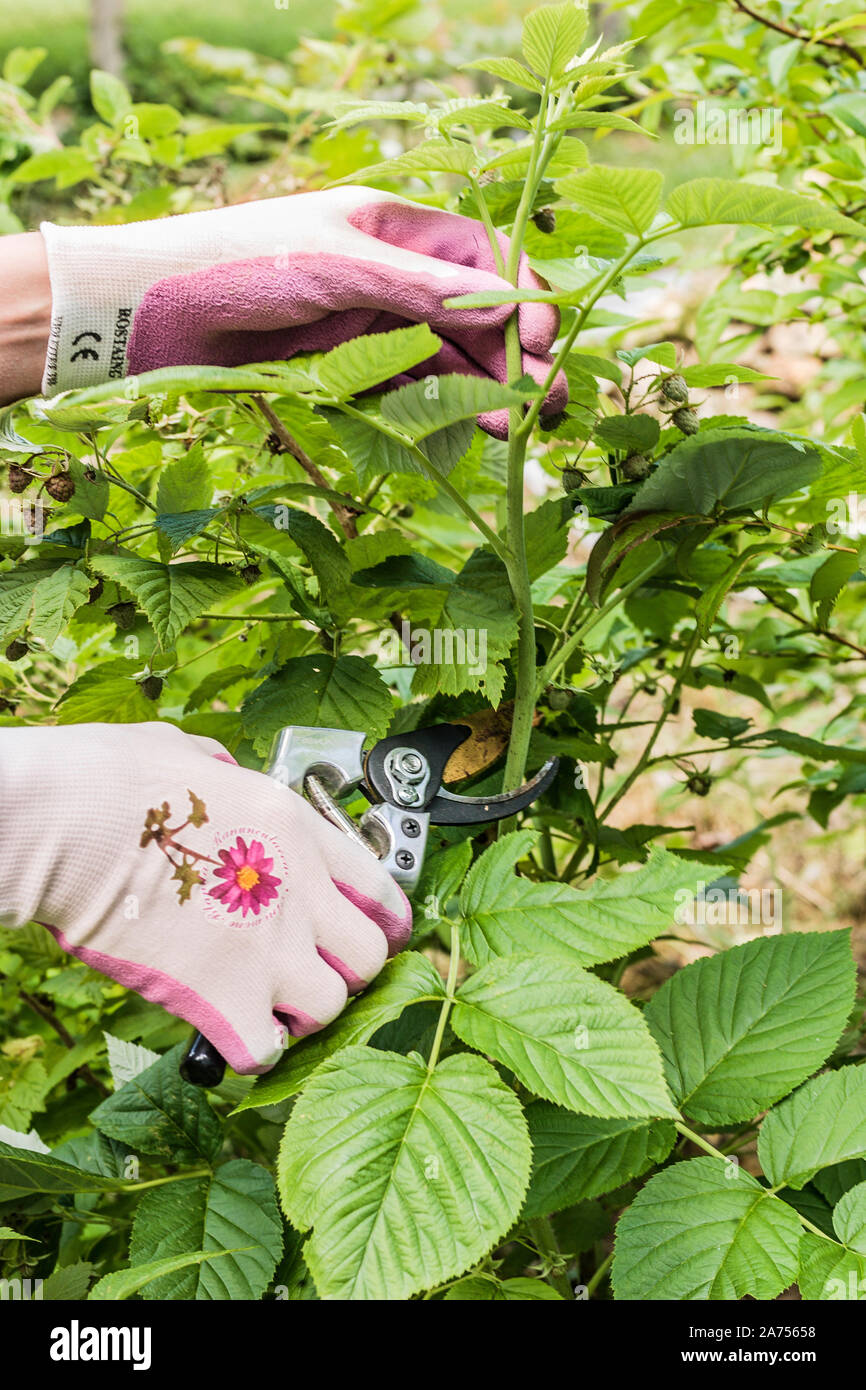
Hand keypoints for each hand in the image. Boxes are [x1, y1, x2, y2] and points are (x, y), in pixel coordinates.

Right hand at [0, 722, 410, 1073]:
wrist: (63, 822)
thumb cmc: (110, 782)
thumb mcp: (190, 755)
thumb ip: (225, 777)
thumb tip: (220, 779)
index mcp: (295, 828)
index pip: (380, 886)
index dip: (381, 919)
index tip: (372, 933)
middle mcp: (298, 890)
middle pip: (370, 955)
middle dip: (346, 971)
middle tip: (312, 974)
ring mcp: (268, 949)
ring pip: (331, 1008)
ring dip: (303, 1015)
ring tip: (267, 1006)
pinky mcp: (224, 998)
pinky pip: (264, 1051)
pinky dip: (251, 1052)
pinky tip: (227, 1032)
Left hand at [39, 187, 566, 435]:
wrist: (158, 311)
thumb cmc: (242, 264)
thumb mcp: (340, 267)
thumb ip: (421, 290)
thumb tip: (505, 308)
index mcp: (396, 227)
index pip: (483, 257)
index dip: (520, 297)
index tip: (537, 342)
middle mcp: (392, 274)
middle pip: (475, 316)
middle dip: (515, 358)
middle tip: (546, 405)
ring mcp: (372, 323)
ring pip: (448, 357)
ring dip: (485, 390)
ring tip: (514, 428)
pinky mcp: (349, 367)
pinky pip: (409, 388)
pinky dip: (440, 408)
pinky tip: (467, 430)